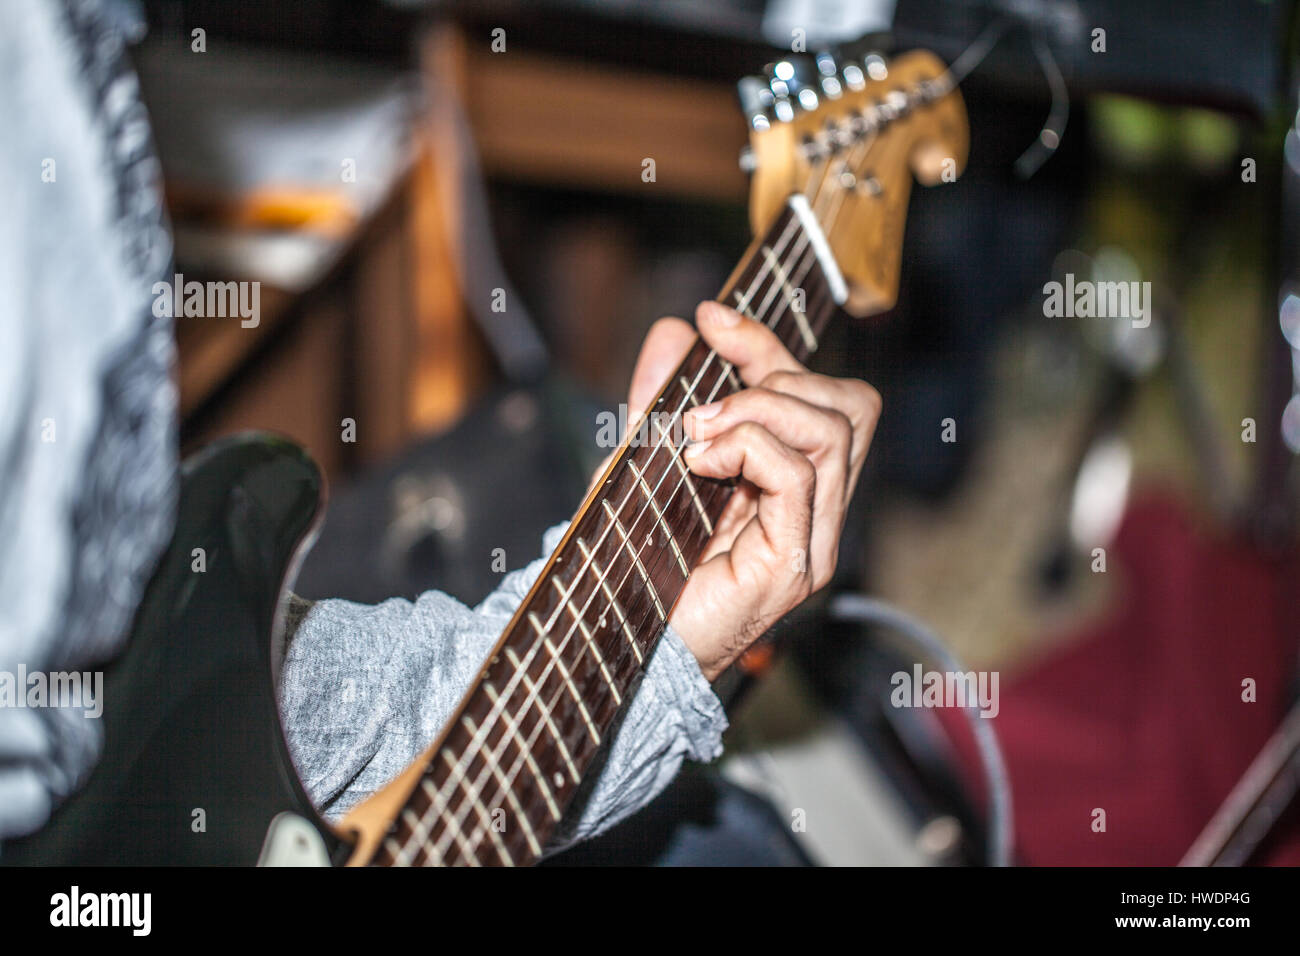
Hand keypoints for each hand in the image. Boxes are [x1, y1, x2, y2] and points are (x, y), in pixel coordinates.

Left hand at [618, 300, 881, 680]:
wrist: (615, 643)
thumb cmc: (633, 566)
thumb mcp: (641, 462)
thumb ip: (660, 401)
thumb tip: (674, 330)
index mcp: (793, 488)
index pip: (823, 396)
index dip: (769, 345)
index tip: (710, 318)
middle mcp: (817, 514)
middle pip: (852, 406)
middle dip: (777, 375)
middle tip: (705, 403)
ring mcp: (812, 542)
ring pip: (833, 429)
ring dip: (757, 409)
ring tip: (697, 434)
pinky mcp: (794, 566)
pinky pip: (797, 472)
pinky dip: (747, 445)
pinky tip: (699, 459)